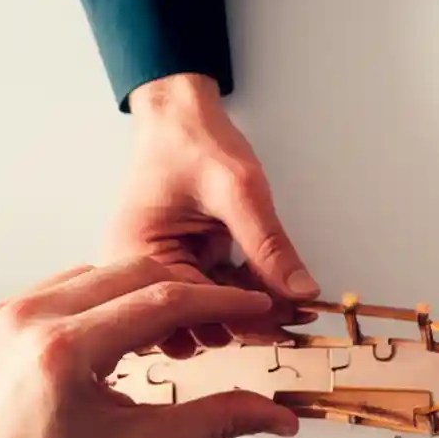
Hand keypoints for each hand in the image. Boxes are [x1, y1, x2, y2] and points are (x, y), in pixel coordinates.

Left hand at [0, 258, 298, 437]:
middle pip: (135, 274)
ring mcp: (9, 318)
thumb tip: (272, 415)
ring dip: (149, 290)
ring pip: (101, 274)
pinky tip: (134, 327)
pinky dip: (110, 298)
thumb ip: (216, 421)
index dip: (221, 301)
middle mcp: (29, 321)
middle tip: (230, 314)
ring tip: (187, 324)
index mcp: (62, 351)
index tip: (254, 306)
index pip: (163, 301)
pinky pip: (68, 287)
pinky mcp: (0, 324)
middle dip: (191, 291)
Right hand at [115, 73, 319, 355]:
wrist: (181, 114)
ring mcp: (165, 269)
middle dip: (251, 321)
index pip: (194, 308)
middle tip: (300, 321)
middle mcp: (143, 272)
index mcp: (135, 258)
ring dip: (254, 311)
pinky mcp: (186, 263)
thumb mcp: (238, 190)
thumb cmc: (193, 140)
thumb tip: (302, 292)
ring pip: (214, 309)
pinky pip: (220, 289)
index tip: (290, 323)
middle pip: (201, 318)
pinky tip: (282, 295)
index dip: (244, 319)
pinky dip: (250, 292)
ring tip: (298, 311)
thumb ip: (269, 245)